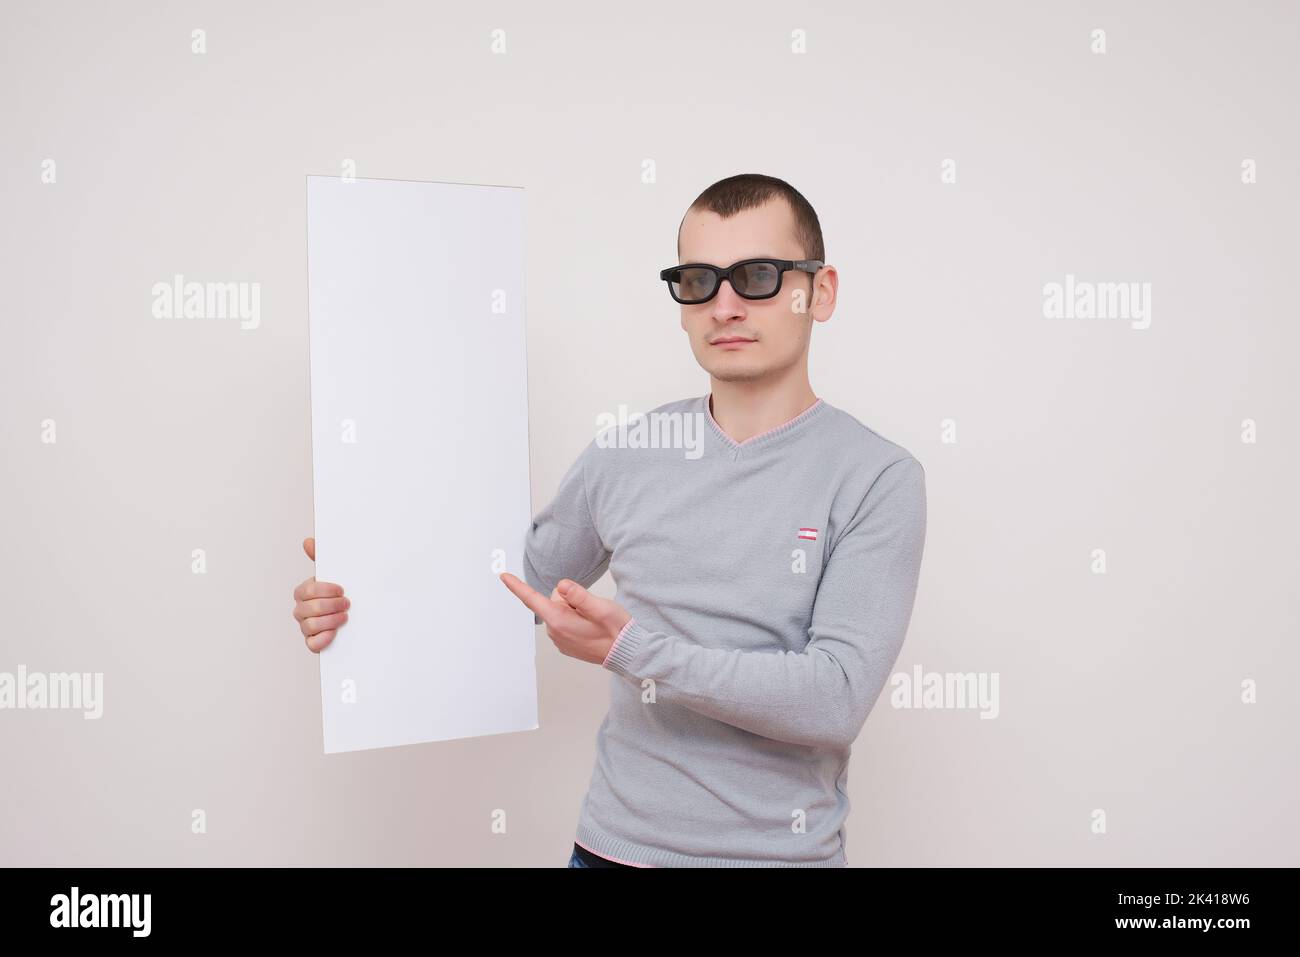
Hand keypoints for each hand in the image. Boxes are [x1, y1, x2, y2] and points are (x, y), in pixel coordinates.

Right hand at [292, 537, 349, 652]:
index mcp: (305, 592)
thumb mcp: (336, 575)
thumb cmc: (343, 593)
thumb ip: (322, 559)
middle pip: (308, 608)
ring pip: (309, 625)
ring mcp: (307, 627)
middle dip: (331, 605)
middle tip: (347, 604)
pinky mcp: (314, 643)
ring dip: (330, 621)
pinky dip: (324, 639)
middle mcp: (302, 610)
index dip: (325, 590)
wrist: (362, 614)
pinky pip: (312, 644)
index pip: (307, 590)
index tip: (342, 590)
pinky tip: (335, 633)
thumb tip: (308, 542)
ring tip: (345, 617)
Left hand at [498, 573, 631, 664]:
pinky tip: (591, 627)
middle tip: (591, 608)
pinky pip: (564, 621)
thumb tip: (561, 586)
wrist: (626, 653)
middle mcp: (555, 632)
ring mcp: (559, 639)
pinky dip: (575, 618)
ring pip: (559, 611)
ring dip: (574, 609)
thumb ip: (579, 596)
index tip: (503, 576)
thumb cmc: (616, 630)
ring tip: (593, 619)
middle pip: (553, 601)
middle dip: (569, 598)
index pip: (533, 600)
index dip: (517, 587)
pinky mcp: (566, 642)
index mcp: (560, 622)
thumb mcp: (601, 608)